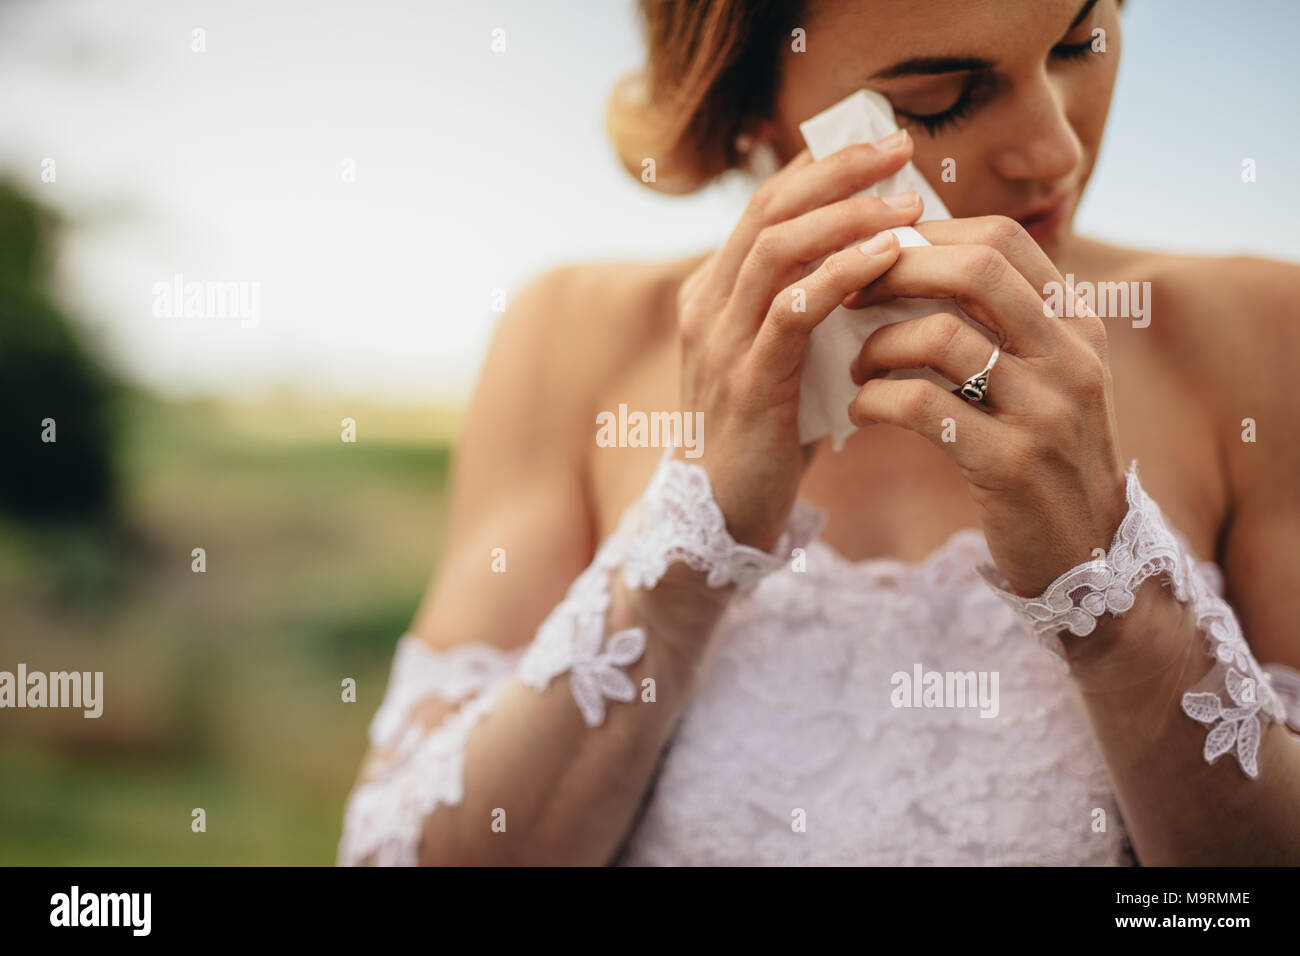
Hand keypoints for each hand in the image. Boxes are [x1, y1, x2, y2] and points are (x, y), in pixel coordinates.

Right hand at [674, 130, 924, 551]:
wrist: (724, 514)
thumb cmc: (769, 434)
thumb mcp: (786, 358)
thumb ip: (813, 310)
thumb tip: (886, 261)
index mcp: (716, 293)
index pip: (767, 205)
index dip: (823, 167)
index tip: (885, 147)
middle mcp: (709, 305)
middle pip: (769, 210)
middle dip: (838, 171)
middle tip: (901, 148)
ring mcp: (722, 342)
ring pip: (777, 250)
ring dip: (847, 218)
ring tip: (909, 206)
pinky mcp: (748, 382)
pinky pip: (792, 313)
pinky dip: (842, 277)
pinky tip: (889, 260)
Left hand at [845, 215, 1128, 595]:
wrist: (1087, 555)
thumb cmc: (1045, 457)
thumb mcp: (1047, 377)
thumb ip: (1007, 322)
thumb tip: (927, 257)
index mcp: (1077, 323)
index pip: (1002, 238)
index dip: (930, 234)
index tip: (878, 255)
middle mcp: (1070, 356)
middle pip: (976, 268)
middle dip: (897, 270)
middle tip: (849, 295)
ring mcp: (1046, 410)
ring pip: (940, 336)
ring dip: (878, 345)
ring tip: (856, 367)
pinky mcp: (1011, 464)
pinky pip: (923, 407)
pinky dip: (876, 401)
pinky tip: (861, 411)